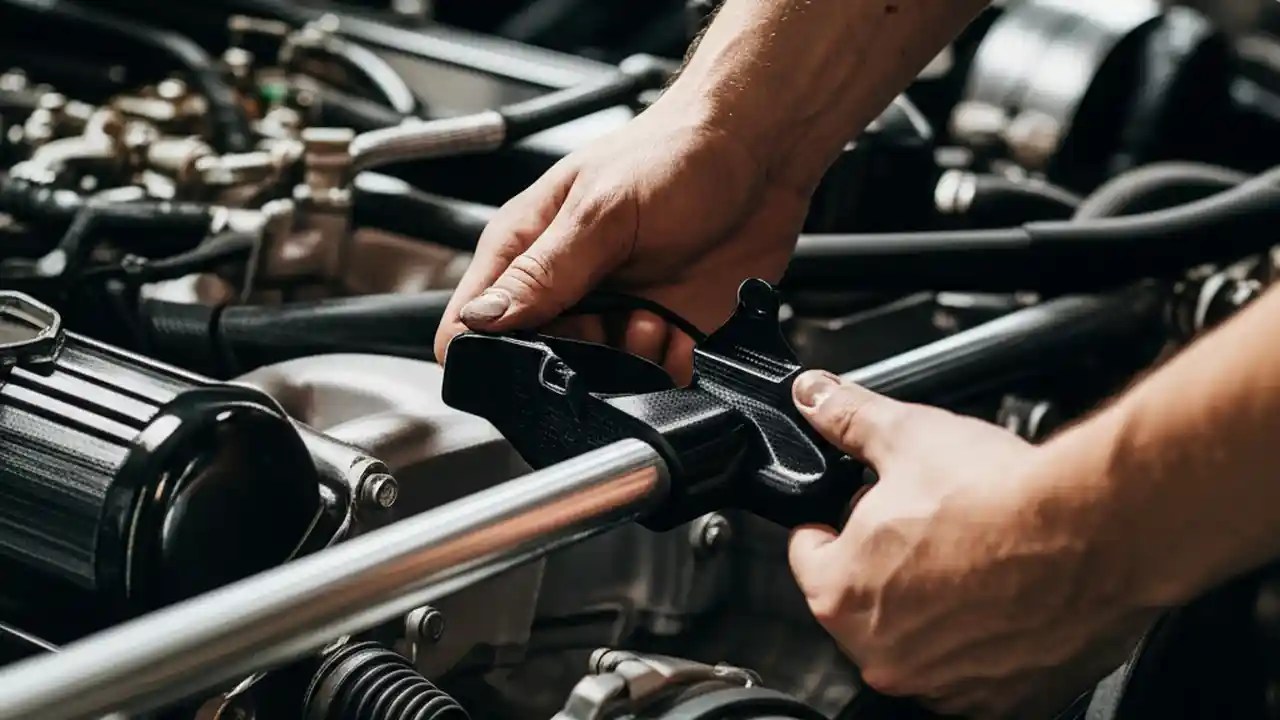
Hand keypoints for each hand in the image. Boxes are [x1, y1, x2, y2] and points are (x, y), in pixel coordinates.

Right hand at [432, 99, 809, 380]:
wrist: (760, 151)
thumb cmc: (675, 152)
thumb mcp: (602, 210)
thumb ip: (545, 271)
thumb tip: (482, 319)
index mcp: (527, 249)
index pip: (471, 324)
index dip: (487, 353)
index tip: (533, 352)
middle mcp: (567, 287)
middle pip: (538, 363)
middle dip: (575, 360)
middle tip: (611, 325)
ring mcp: (615, 312)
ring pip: (599, 379)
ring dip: (630, 364)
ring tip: (655, 321)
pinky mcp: (665, 331)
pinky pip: (655, 379)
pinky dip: (671, 368)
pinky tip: (683, 333)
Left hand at [787, 371, 1155, 718]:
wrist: (1099, 532)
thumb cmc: (1002, 496)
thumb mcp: (907, 437)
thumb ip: (846, 419)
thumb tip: (814, 395)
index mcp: (840, 593)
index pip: (810, 554)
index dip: (836, 522)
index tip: (865, 510)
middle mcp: (880, 655)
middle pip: (862, 602)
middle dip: (885, 565)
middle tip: (931, 528)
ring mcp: (941, 685)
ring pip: (916, 640)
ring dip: (934, 607)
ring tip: (973, 559)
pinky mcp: (998, 701)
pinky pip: (971, 672)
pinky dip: (982, 642)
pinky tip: (1006, 598)